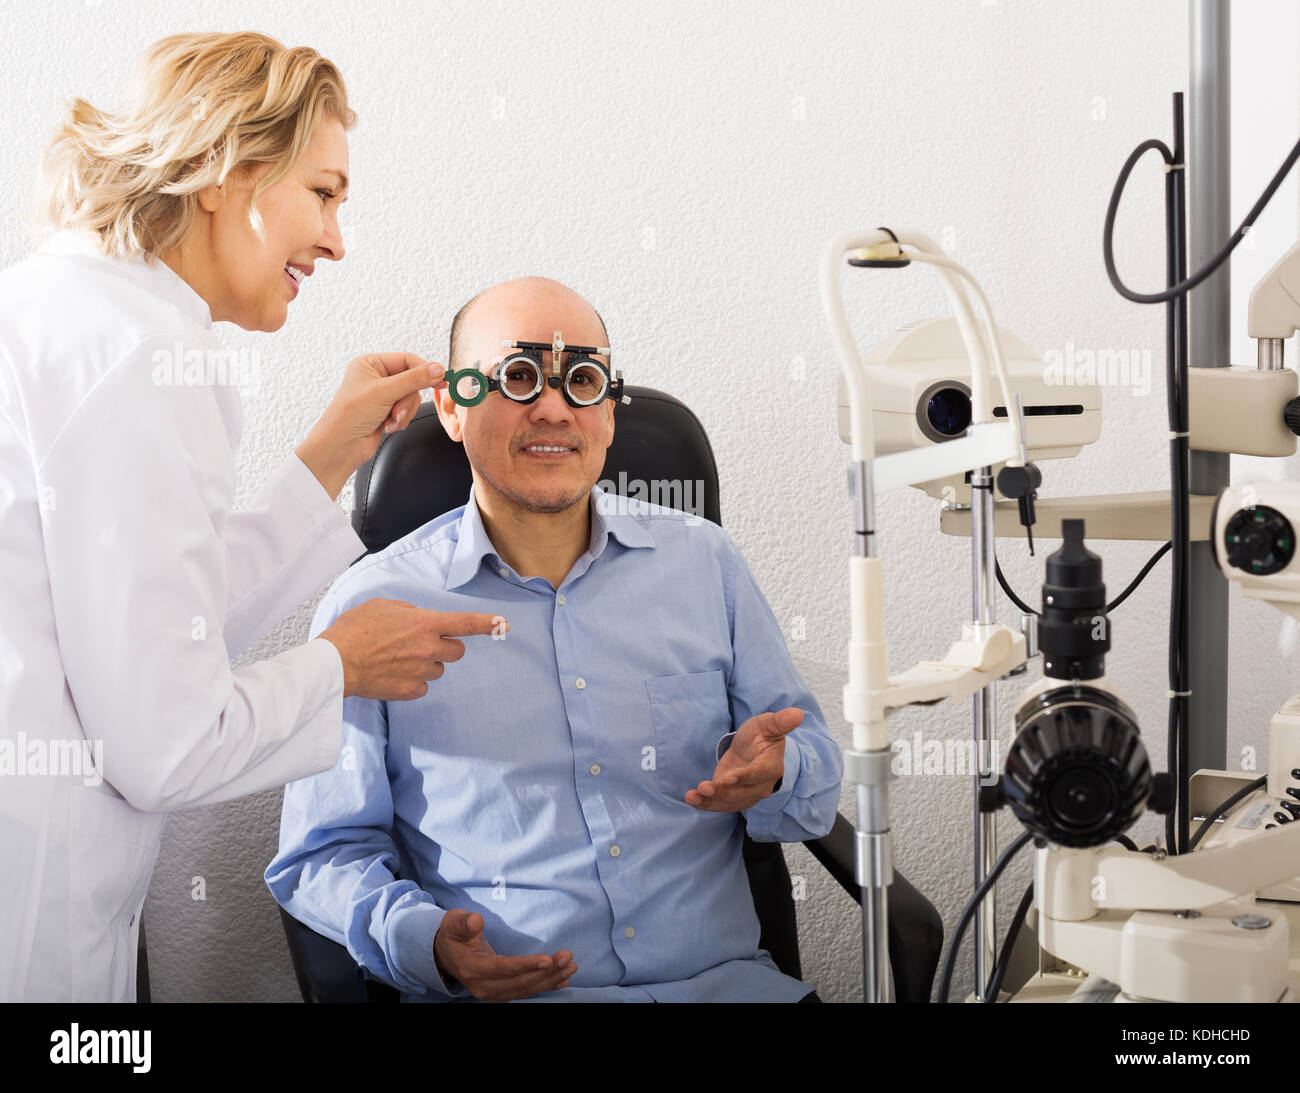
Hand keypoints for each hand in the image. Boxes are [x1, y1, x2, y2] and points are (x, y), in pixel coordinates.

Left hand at [296, 352, 445, 498]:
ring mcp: (381, 395)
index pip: (407, 360)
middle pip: (412, 381)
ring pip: (411, 398)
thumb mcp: (385, 392)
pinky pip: (406, 411)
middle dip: (407, 399)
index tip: (441, 379)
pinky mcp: (386, 411)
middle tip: (398, 410)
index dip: (425, 370)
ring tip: (390, 420)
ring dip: (403, 412)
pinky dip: (400, 420)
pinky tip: (387, 426)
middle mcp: (376, 377)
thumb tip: (438, 368)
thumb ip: (414, 380)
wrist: (341, 446)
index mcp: (370, 363)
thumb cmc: (350, 415)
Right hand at [318, 600, 506, 699]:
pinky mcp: (410, 691)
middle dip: (445, 647)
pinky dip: (413, 682)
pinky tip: (394, 674)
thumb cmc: (355, 630)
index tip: (504, 624)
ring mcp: (421, 672)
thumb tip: (418, 619)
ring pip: (439, 670)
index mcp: (425, 624)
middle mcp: (429, 648)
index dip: (488, 624)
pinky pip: (423, 687)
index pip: (466, 623)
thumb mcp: (384, 607)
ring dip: (427, 664)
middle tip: (421, 644)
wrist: (336, 663)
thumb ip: (409, 612)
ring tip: (399, 660)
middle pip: (457, 651)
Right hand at [433, 909, 575, 1001]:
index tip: (548, 959)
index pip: (503, 969)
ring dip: (550, 979)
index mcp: (472, 968)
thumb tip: (475, 920)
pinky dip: (545, 986)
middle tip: (568, 958)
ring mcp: (493, 993)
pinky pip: (526, 991)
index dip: (526, 965)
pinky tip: (563, 980)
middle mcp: (484, 986)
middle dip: (546, 972)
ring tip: (571, 967)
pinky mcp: (502, 993)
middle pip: (520, 982)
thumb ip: (464, 922)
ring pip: (526, 989)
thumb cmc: (454, 935)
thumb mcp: (453, 923)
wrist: (447, 956)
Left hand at [685, 707, 802, 811]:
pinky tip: (692, 799)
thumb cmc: (761, 734)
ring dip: (711, 801)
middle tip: (704, 788)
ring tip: (693, 796)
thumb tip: (797, 713)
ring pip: (730, 802)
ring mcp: (747, 794)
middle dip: (722, 792)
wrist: (753, 748)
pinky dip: (705, 804)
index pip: (758, 774)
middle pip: (742, 793)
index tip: (727, 778)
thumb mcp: (767, 724)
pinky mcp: (733, 797)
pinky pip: (720, 804)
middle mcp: (761, 785)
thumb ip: (779, 721)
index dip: (744, 777)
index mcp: (771, 766)